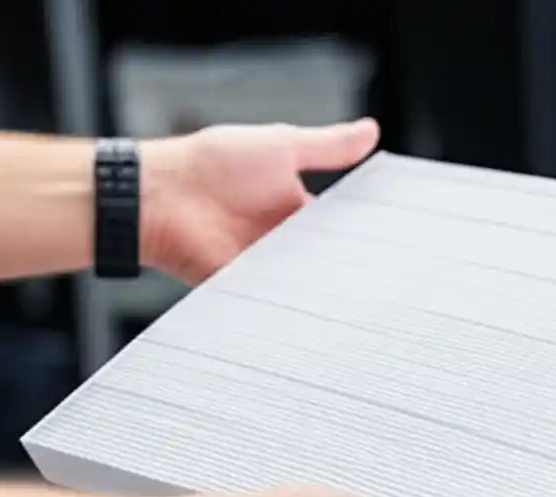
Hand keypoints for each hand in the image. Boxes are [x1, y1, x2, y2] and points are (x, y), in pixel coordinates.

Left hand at [140, 119, 379, 284]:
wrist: (161, 197)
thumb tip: (370, 131)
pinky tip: (313, 307)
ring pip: (306, 280)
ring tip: (352, 291)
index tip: (394, 237)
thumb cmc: (212, 165)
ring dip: (322, 283)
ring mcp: (264, 263)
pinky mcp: (246, 287)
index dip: (363, 231)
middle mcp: (282, 237)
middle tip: (379, 272)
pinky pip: (276, 301)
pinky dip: (292, 304)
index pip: (340, 225)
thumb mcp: (281, 146)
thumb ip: (328, 146)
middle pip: (327, 256)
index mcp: (295, 206)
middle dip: (348, 263)